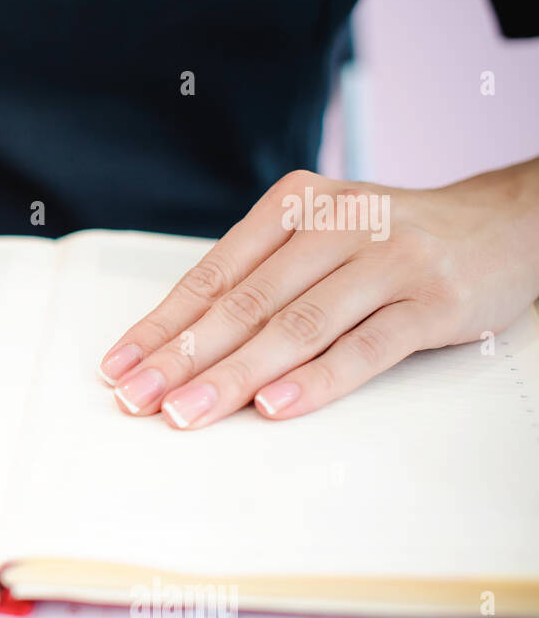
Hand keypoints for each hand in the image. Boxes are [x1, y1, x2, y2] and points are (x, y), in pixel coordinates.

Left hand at [98, 165, 538, 427]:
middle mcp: (335, 224)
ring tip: (186, 413)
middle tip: (137, 399)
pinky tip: (274, 407)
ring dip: (234, 376)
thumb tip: (177, 347)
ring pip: (296, 326)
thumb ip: (259, 279)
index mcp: (292, 204)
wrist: (504, 222)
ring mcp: (387, 259)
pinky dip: (316, 380)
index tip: (118, 368)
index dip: (160, 326)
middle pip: (244, 303)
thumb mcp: (318, 237)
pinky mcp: (432, 301)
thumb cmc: (388, 241)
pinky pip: (364, 347)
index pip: (211, 275)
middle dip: (181, 357)